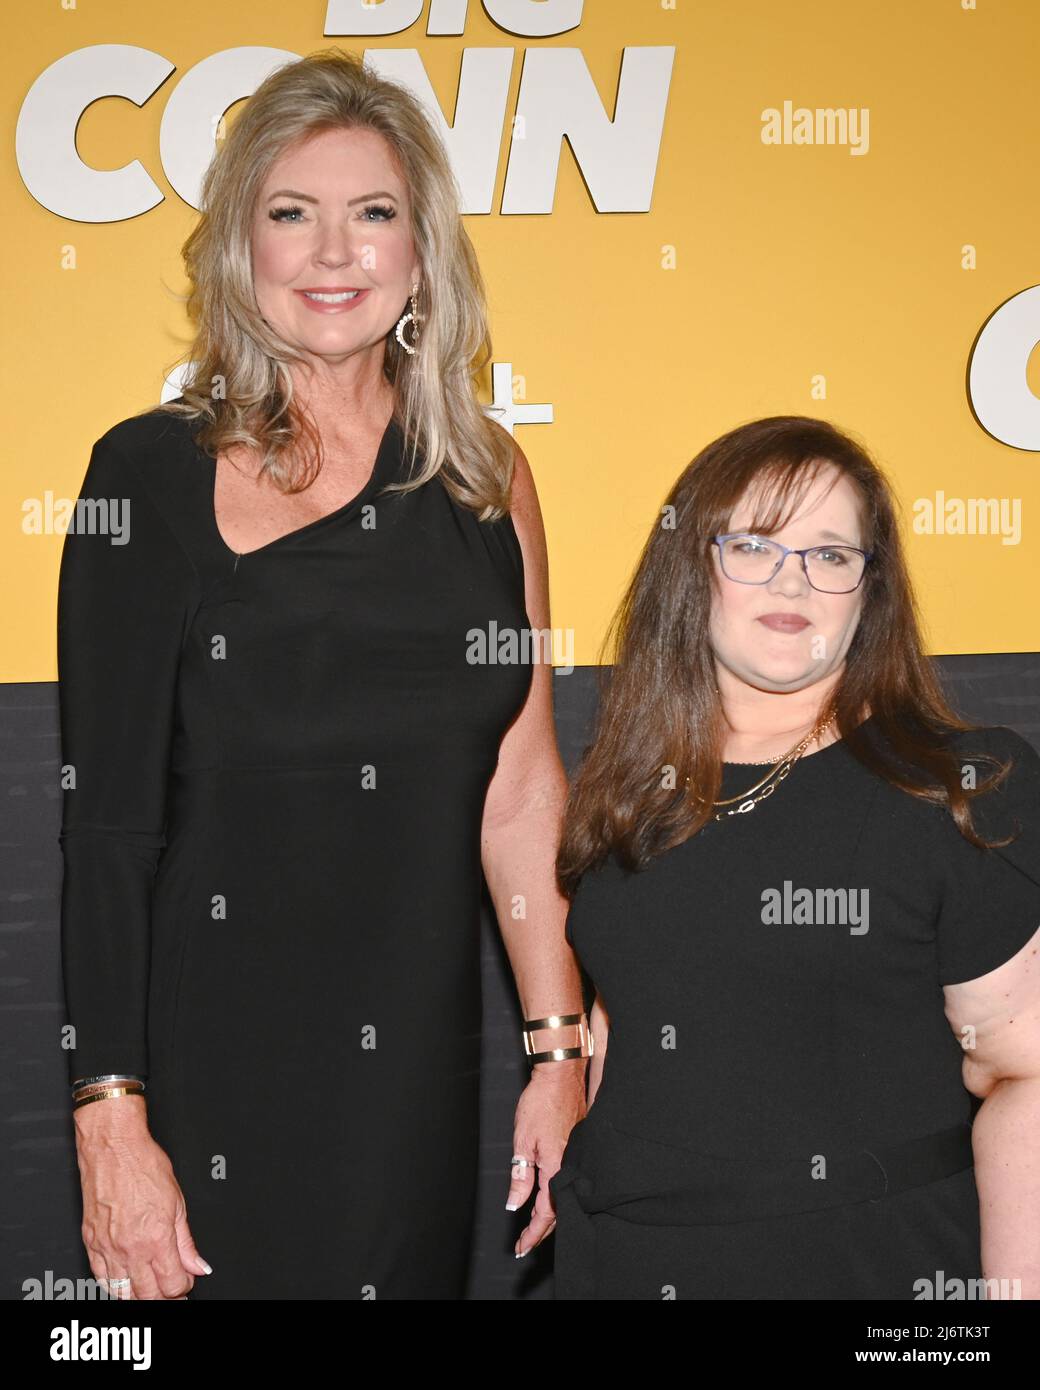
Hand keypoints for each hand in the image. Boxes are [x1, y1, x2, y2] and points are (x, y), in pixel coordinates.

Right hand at [74, 1102, 211, 1299]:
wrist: (113, 1147)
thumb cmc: (143, 1165)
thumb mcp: (178, 1202)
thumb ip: (187, 1242)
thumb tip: (199, 1265)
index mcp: (156, 1238)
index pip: (172, 1285)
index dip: (183, 1287)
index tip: (187, 1279)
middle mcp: (130, 1248)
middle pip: (148, 1295)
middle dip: (165, 1297)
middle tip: (172, 1288)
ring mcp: (108, 1248)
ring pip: (123, 1294)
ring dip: (140, 1295)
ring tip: (152, 1288)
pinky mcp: (91, 1243)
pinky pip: (102, 1279)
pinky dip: (116, 1287)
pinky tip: (127, 1282)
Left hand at [507, 1060, 586, 1258]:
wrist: (561, 1075)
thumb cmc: (541, 1102)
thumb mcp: (522, 1141)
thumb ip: (520, 1177)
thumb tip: (514, 1205)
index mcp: (558, 1168)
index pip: (547, 1213)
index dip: (533, 1233)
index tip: (521, 1247)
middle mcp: (572, 1167)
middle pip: (559, 1210)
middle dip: (542, 1231)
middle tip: (526, 1245)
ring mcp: (578, 1157)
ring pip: (565, 1196)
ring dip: (551, 1216)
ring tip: (536, 1229)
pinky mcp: (580, 1148)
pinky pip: (570, 1181)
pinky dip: (559, 1195)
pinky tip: (552, 1198)